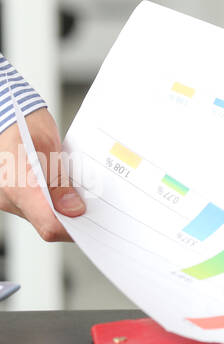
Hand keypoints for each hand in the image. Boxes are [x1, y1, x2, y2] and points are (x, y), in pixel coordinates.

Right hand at [0, 108, 83, 241]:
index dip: (73, 229)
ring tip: (83, 194)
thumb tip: (73, 210)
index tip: (92, 224)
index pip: (49, 224)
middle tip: (95, 209)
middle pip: (45, 223)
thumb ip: (59, 181)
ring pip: (40, 215)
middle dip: (72, 219)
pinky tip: (67, 189)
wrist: (4, 113)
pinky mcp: (12, 193)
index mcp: (18, 186)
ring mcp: (8, 197)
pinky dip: (52, 201)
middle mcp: (8, 198)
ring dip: (62, 209)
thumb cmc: (24, 123)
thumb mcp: (49, 147)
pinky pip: (35, 206)